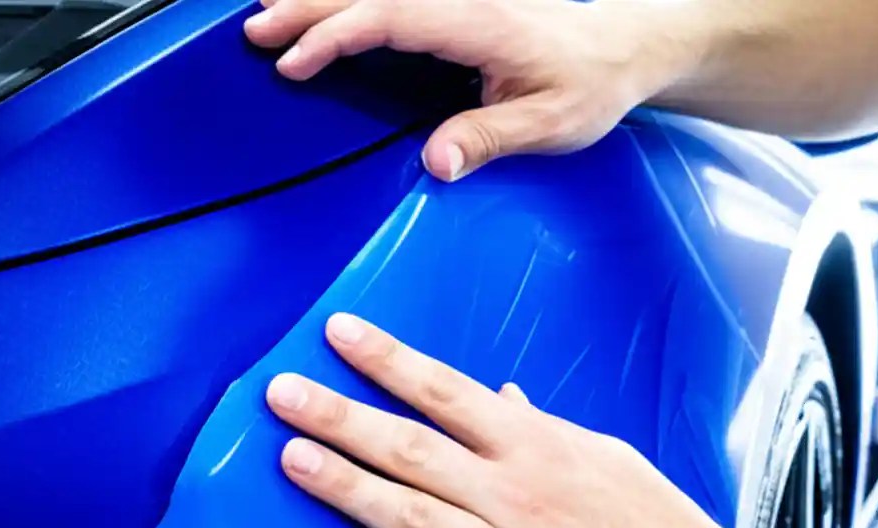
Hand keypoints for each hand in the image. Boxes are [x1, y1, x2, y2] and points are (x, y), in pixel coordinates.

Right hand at [243, 0, 675, 180]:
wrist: (624, 49)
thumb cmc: (590, 85)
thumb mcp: (549, 125)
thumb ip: (488, 139)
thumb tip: (434, 163)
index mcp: (478, 22)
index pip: (389, 16)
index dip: (335, 36)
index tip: (293, 62)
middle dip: (307, 7)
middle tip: (254, 30)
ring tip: (269, 8)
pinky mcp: (459, 3)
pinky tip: (324, 6)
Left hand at [265, 313, 754, 527]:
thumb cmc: (657, 524)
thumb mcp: (604, 454)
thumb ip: (541, 426)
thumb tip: (501, 398)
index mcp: (536, 446)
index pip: (446, 390)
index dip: (388, 359)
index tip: (342, 334)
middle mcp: (513, 494)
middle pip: (411, 446)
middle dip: (341, 415)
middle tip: (286, 393)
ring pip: (408, 516)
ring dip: (344, 487)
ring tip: (294, 460)